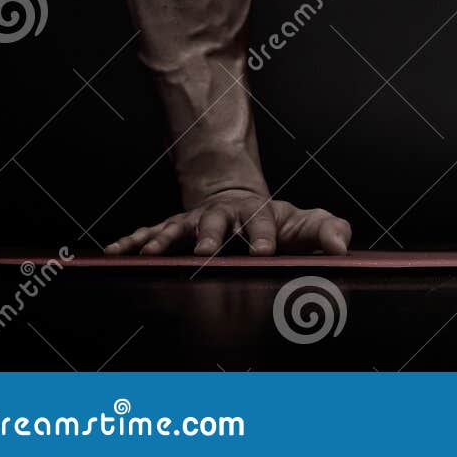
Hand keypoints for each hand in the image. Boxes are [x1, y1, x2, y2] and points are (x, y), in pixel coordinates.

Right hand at [103, 189, 351, 255]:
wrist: (243, 202)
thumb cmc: (280, 223)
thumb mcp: (307, 224)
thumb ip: (327, 231)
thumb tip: (341, 248)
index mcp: (258, 214)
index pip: (263, 223)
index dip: (263, 236)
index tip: (263, 251)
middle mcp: (224, 214)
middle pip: (216, 222)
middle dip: (210, 236)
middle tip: (206, 251)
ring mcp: (196, 220)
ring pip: (178, 227)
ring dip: (165, 240)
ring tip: (152, 254)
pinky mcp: (174, 229)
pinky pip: (150, 234)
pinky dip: (133, 242)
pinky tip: (115, 253)